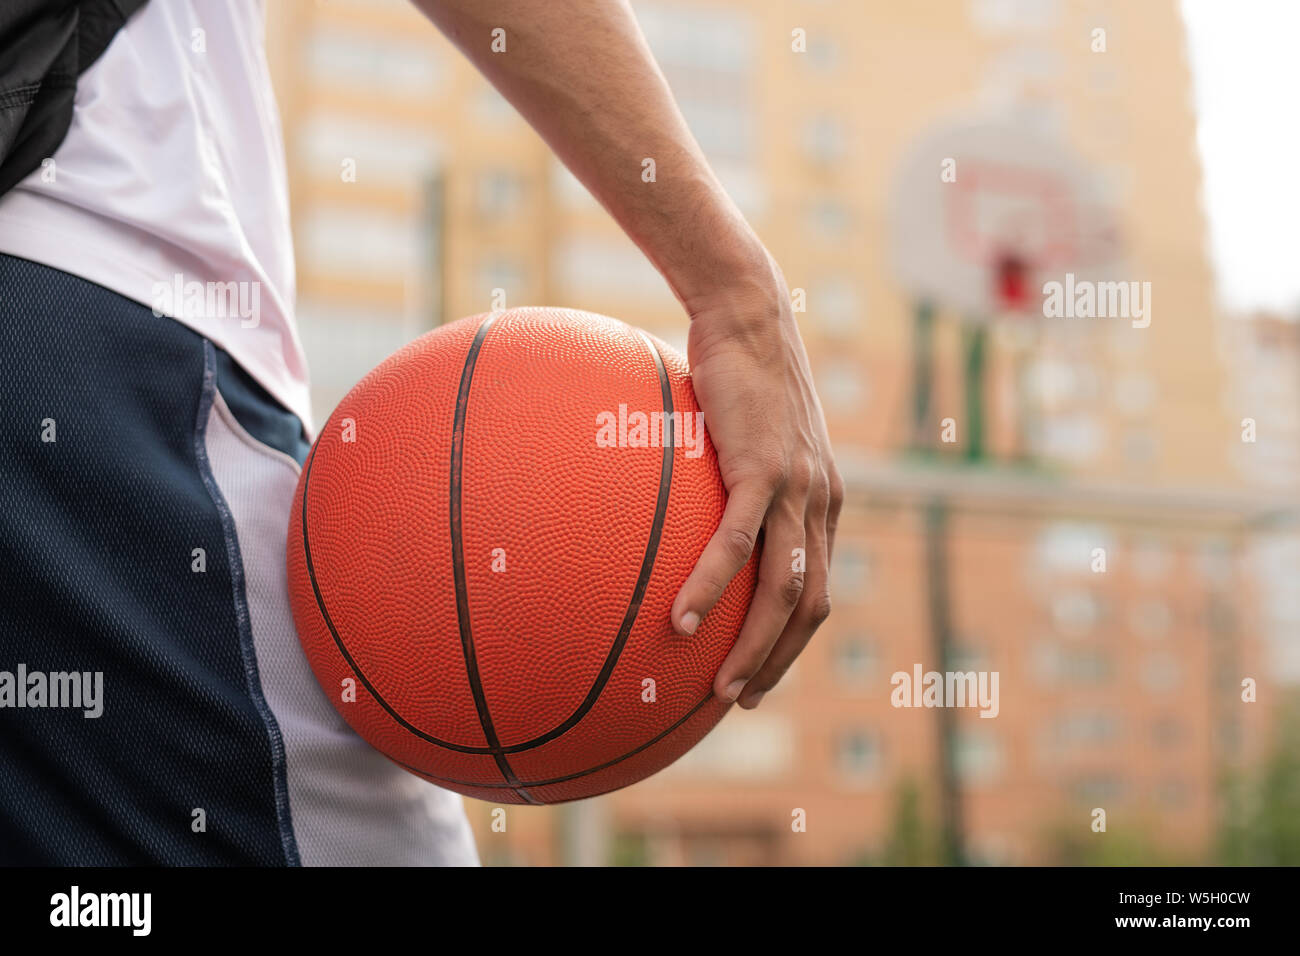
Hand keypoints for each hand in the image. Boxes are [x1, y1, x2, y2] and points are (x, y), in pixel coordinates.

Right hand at [670, 250, 843, 708]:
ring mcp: (797, 488)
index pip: (817, 586)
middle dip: (781, 660)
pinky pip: (736, 545)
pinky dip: (710, 590)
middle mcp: (821, 501)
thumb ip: (730, 478)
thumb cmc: (733, 369)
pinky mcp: (765, 469)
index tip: (760, 669)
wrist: (748, 313)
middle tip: (741, 697)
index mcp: (821, 500)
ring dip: (755, 647)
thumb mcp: (739, 433)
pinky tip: (679, 622)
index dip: (794, 637)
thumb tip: (682, 506)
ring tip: (721, 687)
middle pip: (811, 603)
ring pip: (783, 589)